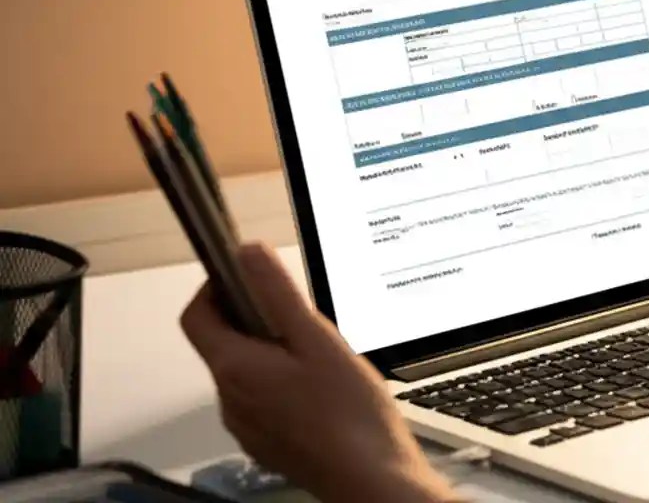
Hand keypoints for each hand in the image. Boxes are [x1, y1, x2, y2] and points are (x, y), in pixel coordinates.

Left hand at [180, 243, 457, 502]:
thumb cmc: (349, 415)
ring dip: (270, 355)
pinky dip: (280, 386)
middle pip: (222, 344)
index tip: (243, 277)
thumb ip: (278, 292)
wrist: (369, 477)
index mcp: (236, 369)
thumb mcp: (318, 338)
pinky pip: (260, 403)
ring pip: (244, 374)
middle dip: (254, 321)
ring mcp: (246, 426)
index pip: (195, 316)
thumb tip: (248, 253)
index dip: (214, 288)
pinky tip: (320, 391)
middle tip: (298, 317)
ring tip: (317, 358)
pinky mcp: (265, 444)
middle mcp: (231, 400)